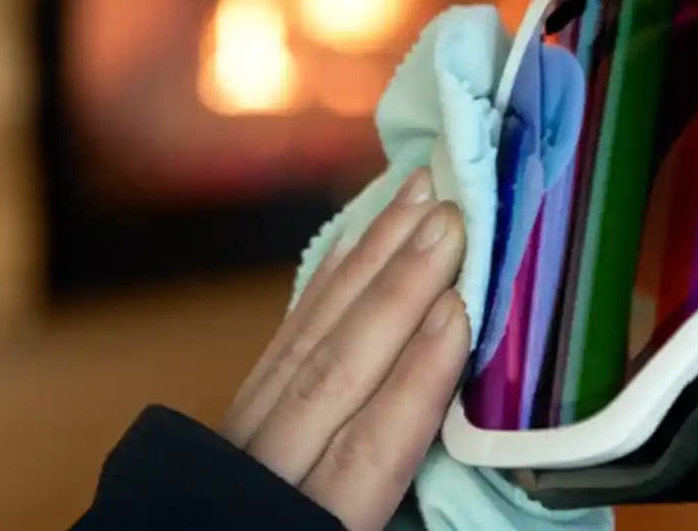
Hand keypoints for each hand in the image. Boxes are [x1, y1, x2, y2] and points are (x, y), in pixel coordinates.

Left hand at [221, 168, 469, 530]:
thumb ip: (379, 487)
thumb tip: (438, 402)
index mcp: (306, 523)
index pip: (368, 448)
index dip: (416, 378)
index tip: (460, 310)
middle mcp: (265, 472)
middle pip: (335, 373)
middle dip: (398, 291)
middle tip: (450, 219)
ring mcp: (244, 436)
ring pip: (308, 340)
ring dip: (370, 263)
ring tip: (416, 198)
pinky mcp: (237, 413)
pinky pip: (283, 339)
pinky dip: (325, 284)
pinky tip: (358, 241)